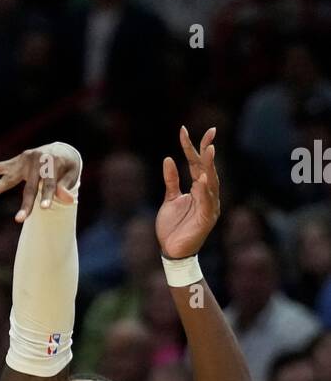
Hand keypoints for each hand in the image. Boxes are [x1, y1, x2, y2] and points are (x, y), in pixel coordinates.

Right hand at [0, 143, 80, 222]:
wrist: (59, 149)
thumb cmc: (66, 166)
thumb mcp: (71, 173)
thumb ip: (66, 186)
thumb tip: (69, 200)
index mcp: (52, 162)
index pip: (50, 183)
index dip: (48, 195)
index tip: (45, 208)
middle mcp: (35, 161)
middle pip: (29, 187)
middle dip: (26, 203)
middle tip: (20, 220)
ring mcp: (22, 161)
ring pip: (7, 177)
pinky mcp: (14, 163)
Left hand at [156, 126, 219, 259]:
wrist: (172, 250)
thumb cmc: (173, 226)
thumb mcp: (170, 199)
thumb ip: (171, 180)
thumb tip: (169, 159)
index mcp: (198, 189)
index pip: (197, 164)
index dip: (192, 147)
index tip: (184, 130)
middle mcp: (207, 195)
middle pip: (207, 168)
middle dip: (207, 151)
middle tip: (209, 133)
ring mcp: (209, 206)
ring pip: (211, 182)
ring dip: (210, 166)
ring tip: (209, 149)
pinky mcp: (206, 219)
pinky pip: (207, 202)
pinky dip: (206, 190)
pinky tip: (203, 179)